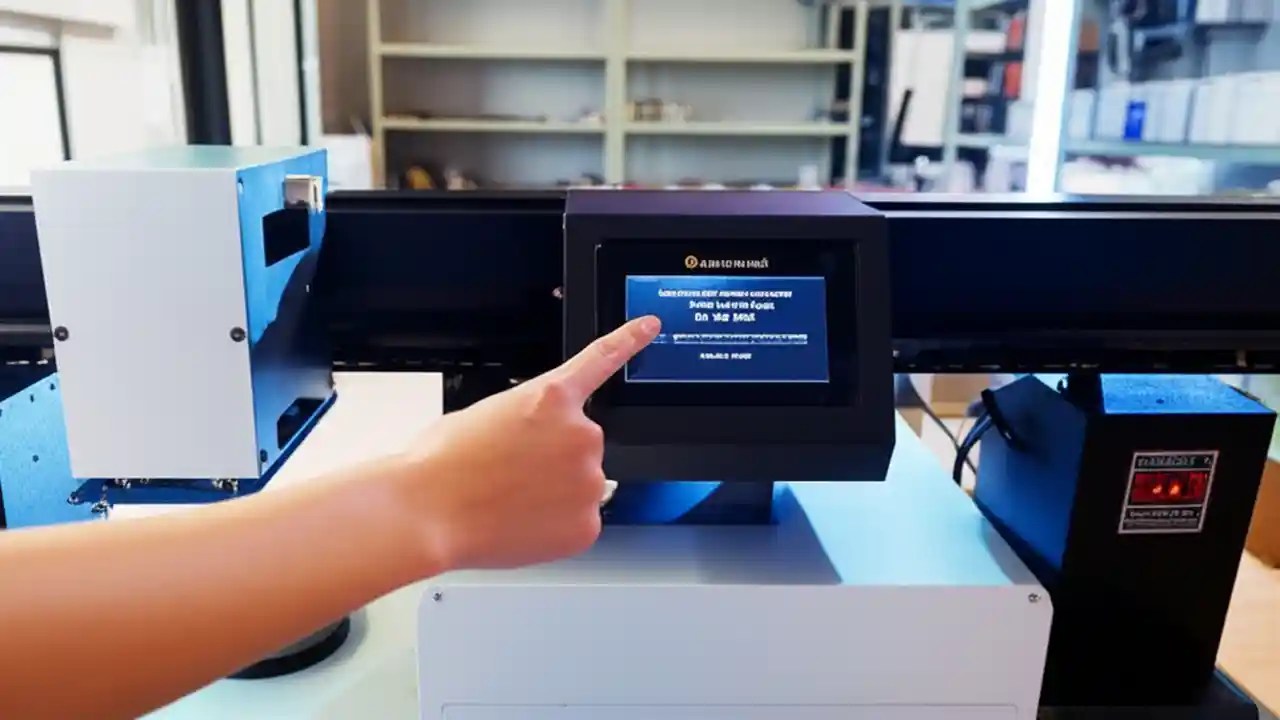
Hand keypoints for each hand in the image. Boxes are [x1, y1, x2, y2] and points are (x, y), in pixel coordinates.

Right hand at [398, 316, 660, 572]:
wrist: (428, 511)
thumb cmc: (444, 464)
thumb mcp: (485, 415)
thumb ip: (529, 421)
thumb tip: (538, 445)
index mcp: (552, 397)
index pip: (602, 360)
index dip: (630, 340)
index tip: (651, 326)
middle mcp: (581, 435)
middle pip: (580, 445)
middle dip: (553, 458)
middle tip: (511, 472)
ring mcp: (589, 481)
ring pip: (579, 485)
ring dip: (553, 492)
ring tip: (508, 499)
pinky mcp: (586, 525)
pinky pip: (576, 522)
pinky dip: (554, 526)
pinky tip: (520, 522)